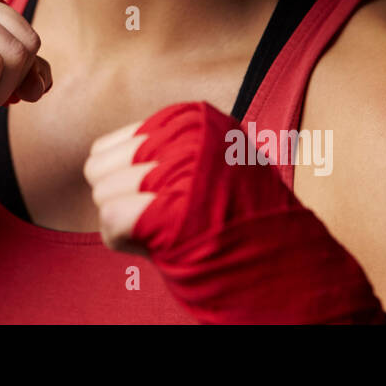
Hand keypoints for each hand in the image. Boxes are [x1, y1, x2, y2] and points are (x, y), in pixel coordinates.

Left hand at [84, 100, 385, 323]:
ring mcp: (180, 169)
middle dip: (120, 200)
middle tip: (160, 219)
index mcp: (193, 118)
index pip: (116, 144)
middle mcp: (186, 135)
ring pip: (103, 191)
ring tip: (164, 230)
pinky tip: (155, 246)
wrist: (287, 266)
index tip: (163, 199)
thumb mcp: (204, 164)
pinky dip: (123, 240)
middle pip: (101, 166)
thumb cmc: (238, 220)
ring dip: (124, 221)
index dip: (128, 181)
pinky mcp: (172, 208)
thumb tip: (98, 160)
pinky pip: (110, 218)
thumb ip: (159, 151)